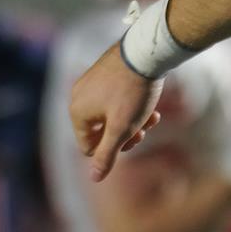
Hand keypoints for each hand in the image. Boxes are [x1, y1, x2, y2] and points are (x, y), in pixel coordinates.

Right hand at [70, 44, 165, 180]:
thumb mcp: (121, 129)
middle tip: (146, 129)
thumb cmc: (132, 93)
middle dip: (126, 134)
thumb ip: (106, 155)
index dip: (113, 149)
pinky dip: (130, 106)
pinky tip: (151, 105)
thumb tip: (94, 179)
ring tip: (154, 117)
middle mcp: (77, 97)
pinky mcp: (103, 74)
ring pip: (111, 116)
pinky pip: (113, 99)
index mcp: (76, 113)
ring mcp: (89, 84)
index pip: (89, 147)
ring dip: (132, 121)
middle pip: (101, 132)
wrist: (145, 52)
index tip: (135, 138)